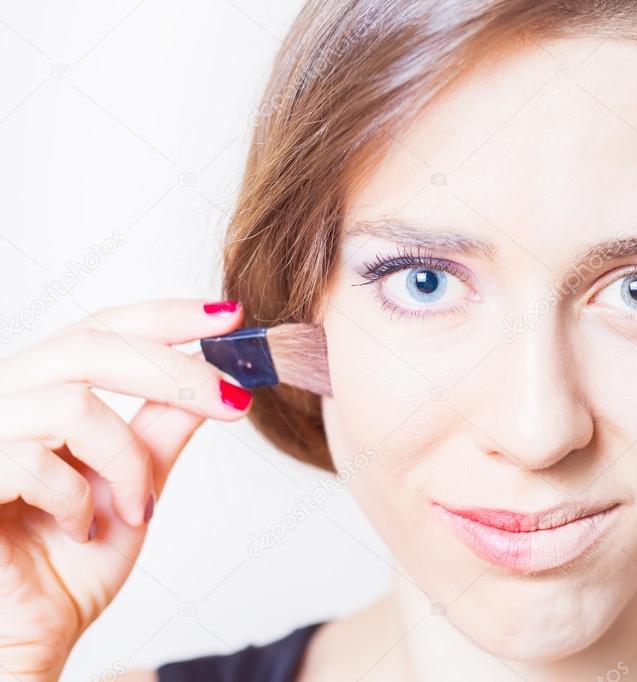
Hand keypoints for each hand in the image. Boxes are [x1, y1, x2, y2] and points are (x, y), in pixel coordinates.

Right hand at [0, 300, 251, 681]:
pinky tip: (81, 529)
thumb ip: (160, 431)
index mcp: (41, 391)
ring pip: (72, 403)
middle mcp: (4, 397)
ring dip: (126, 460)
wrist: (26, 637)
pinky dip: (78, 499)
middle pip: (90, 344)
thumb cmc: (65, 566)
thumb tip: (216, 380)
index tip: (230, 315)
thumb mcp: (133, 487)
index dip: (167, 316)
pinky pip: (34, 461)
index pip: (102, 328)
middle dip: (175, 372)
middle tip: (232, 401)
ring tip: (136, 508)